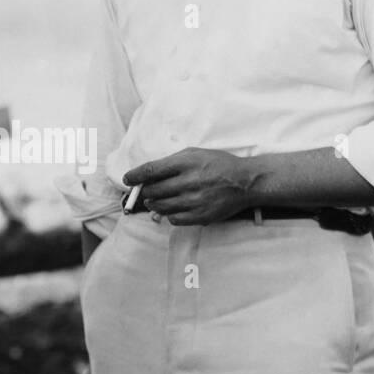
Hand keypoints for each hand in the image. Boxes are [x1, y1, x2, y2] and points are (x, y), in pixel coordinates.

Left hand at [123, 148, 259, 225]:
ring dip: (153, 204)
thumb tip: (146, 176)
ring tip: (156, 200)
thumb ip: (170, 163)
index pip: (151, 170)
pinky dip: (169, 214)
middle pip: (152, 191)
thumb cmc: (217, 164)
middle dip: (143, 192)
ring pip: (160, 207)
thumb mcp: (194, 154)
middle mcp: (189, 182)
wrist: (245, 182)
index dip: (135, 176)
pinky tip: (173, 207)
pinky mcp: (200, 216)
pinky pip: (174, 219)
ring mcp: (195, 201)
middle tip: (143, 191)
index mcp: (186, 163)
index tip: (128, 179)